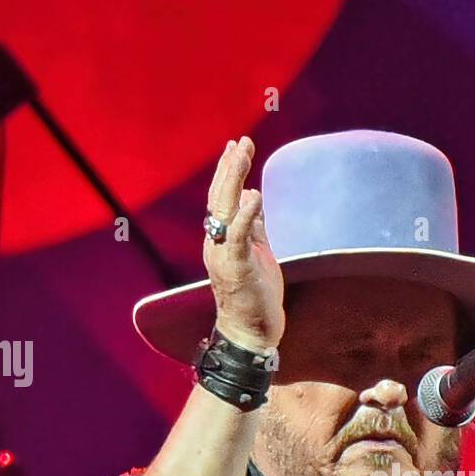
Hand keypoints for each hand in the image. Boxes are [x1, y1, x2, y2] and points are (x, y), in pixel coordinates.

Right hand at [203, 135, 285, 351]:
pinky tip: (254, 195)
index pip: (222, 198)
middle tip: (241, 142)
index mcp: (222, 239)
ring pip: (224, 210)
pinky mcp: (235, 267)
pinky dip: (245, 215)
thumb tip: (254, 197)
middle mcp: (217, 243)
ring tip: (243, 154)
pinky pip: (238, 236)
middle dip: (230, 167)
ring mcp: (224, 254)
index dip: (228, 170)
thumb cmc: (255, 296)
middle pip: (219, 197)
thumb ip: (254, 225)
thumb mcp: (257, 252)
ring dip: (233, 180)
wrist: (250, 333)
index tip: (237, 145)